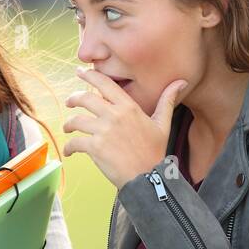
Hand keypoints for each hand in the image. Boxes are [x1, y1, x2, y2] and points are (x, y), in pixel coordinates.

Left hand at [62, 66, 185, 187]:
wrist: (148, 177)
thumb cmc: (155, 151)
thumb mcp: (163, 124)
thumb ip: (166, 101)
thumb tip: (180, 83)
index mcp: (129, 107)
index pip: (105, 84)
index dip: (90, 75)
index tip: (80, 71)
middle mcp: (114, 115)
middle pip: (85, 98)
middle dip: (73, 98)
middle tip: (69, 101)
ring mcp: (103, 131)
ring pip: (76, 120)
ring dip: (68, 124)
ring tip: (67, 127)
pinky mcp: (95, 147)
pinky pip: (75, 142)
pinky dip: (69, 147)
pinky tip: (69, 151)